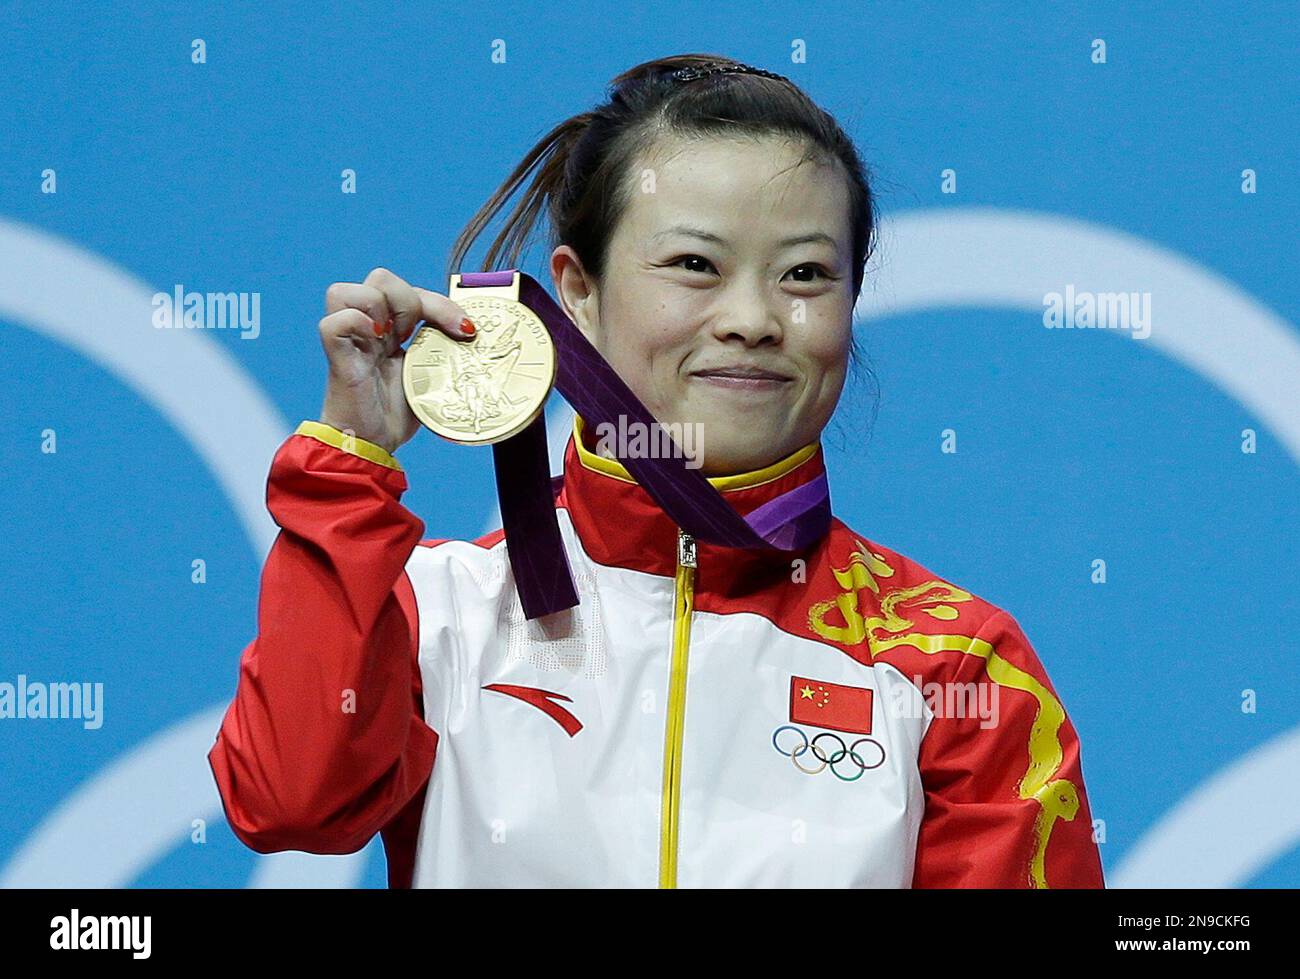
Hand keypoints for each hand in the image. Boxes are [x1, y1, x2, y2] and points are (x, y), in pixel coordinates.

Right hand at [316, 267, 475, 453]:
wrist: (374, 445)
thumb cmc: (397, 414)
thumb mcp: (430, 374)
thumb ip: (442, 349)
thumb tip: (475, 332)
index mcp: (388, 329)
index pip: (409, 290)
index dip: (441, 302)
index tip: (466, 330)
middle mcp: (367, 329)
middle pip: (379, 278)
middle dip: (410, 299)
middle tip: (418, 333)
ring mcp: (350, 341)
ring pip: (345, 291)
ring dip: (381, 307)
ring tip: (394, 337)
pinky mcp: (337, 359)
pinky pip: (333, 323)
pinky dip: (356, 323)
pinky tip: (377, 341)